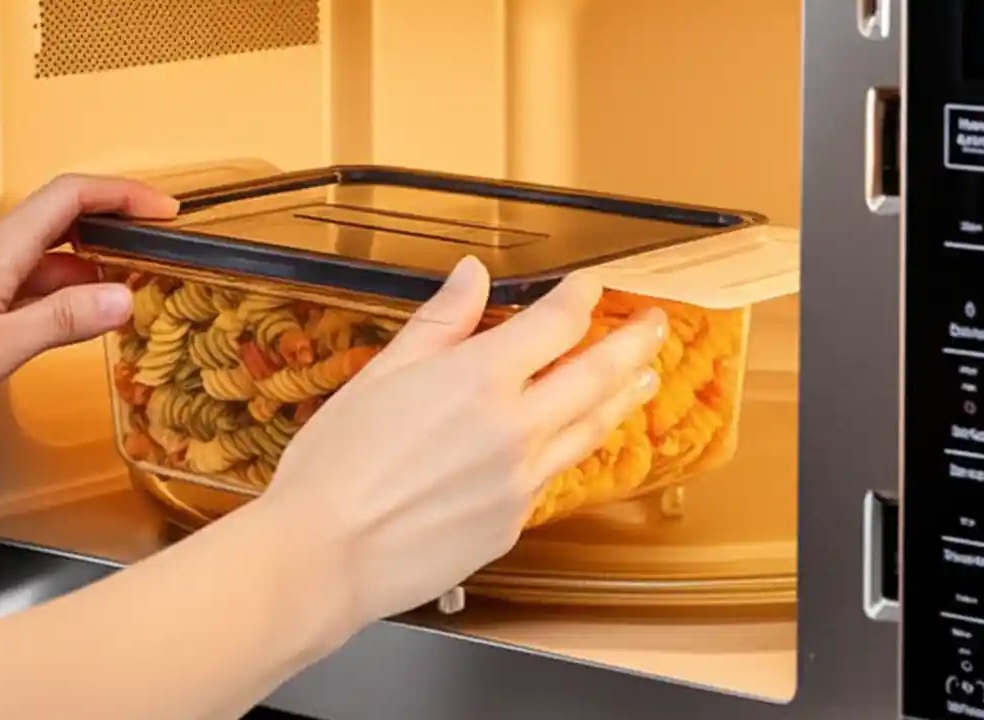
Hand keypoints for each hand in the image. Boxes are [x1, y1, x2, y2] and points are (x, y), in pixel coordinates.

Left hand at [0, 174, 178, 426]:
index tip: (162, 210)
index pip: (73, 196)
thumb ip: (63, 321)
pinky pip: (23, 280)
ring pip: (45, 255)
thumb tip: (121, 299)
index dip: (124, 194)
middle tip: (153, 253)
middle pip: (64, 219)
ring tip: (120, 297)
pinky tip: (65, 323)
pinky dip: (56, 294)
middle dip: (116, 230)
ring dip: (88, 269)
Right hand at [259, 257, 666, 638]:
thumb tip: (471, 274)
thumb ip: (439, 322)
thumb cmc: (334, 466)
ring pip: (590, 430)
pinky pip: (552, 476)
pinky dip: (570, 449)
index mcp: (479, 378)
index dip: (581, 297)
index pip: (556, 323)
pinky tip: (571, 442)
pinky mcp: (513, 523)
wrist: (326, 555)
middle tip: (656, 325)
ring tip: (644, 380)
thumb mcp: (380, 375)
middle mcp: (515, 427)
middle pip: (597, 374)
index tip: (591, 285)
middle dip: (634, 343)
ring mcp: (521, 480)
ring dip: (622, 398)